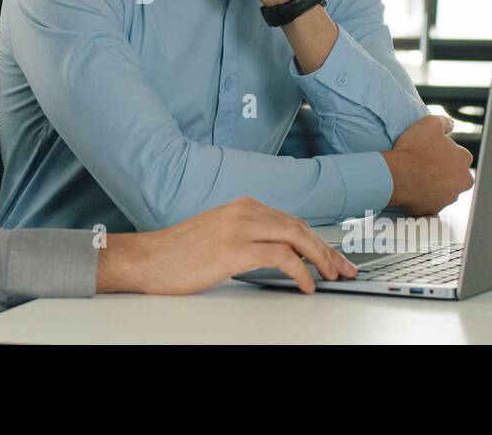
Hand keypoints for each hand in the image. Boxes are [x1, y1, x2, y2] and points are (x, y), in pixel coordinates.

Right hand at [96, 196, 357, 294]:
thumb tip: (280, 255)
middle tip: (343, 269)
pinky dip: (300, 271)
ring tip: (330, 277)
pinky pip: (281, 257)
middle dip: (326, 250)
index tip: (333, 257)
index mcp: (242, 206)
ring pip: (296, 237)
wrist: (148, 258)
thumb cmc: (178, 253)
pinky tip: (306, 284)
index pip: (292, 220)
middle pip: (300, 227)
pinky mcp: (235, 248)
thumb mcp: (219, 236)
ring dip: (320, 259)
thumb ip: (248, 237)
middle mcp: (244, 211)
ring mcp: (240, 227)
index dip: (318, 240)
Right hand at [382, 114, 473, 214]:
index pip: (458, 154)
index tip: (430, 151)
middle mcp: (462, 181)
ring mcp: (449, 198)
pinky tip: (412, 187)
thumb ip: (445, 122)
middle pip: (453, 173)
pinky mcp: (434, 209)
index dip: (443, 151)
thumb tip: (450, 124)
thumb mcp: (430, 123)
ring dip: (433, 183)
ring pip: (443, 189)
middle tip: (423, 164)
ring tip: (415, 175)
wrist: (395, 175)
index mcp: (464, 159)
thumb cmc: (413, 149)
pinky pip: (430, 201)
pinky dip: (423, 196)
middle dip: (442, 170)